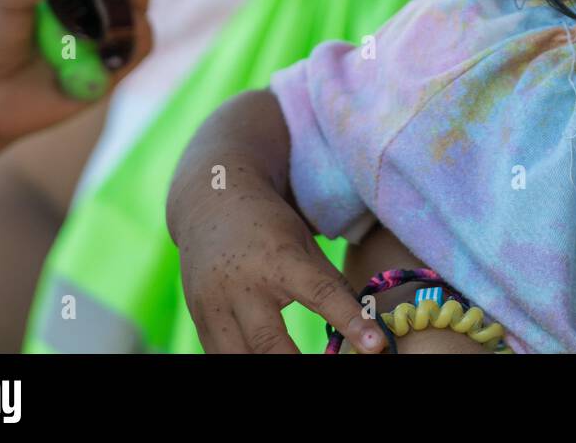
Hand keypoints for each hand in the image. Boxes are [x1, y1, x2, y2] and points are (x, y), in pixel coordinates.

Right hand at [169, 157, 387, 354]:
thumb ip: (330, 285)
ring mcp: (214, 304)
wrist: (211, 204)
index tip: (376, 347)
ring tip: (299, 368)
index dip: (351, 323)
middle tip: (332, 370)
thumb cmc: (269, 225)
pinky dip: (244, 362)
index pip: (321, 295)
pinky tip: (263, 360)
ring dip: (268, 368)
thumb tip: (363, 328)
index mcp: (279, 258)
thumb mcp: (304, 245)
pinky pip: (221, 355)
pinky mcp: (199, 319)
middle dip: (297, 366)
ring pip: (239, 357)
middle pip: (269, 343)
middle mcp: (243, 284)